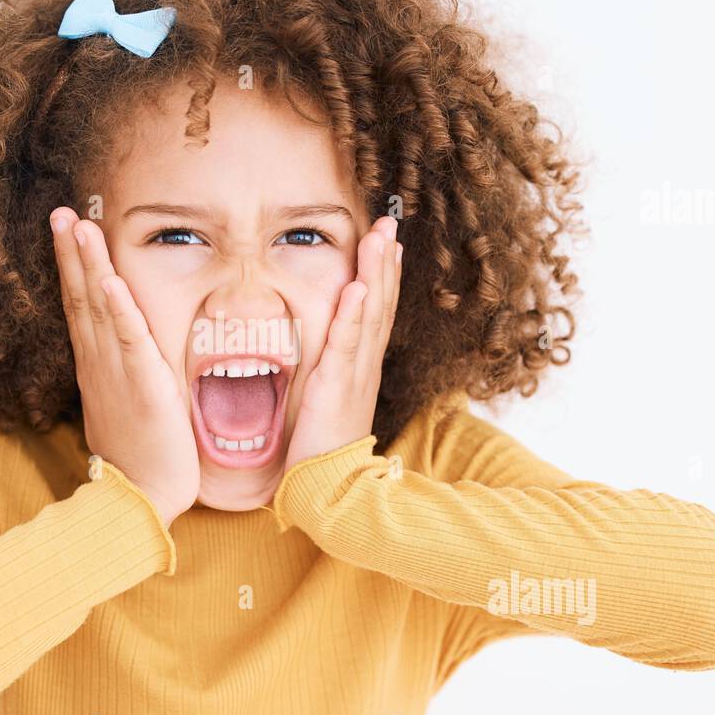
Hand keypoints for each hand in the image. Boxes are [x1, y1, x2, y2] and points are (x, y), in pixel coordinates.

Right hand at [50, 206, 200, 527]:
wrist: (140, 500)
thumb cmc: (138, 458)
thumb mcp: (122, 407)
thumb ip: (119, 377)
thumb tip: (120, 358)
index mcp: (96, 366)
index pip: (81, 306)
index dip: (73, 267)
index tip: (68, 229)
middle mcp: (98, 363)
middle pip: (80, 297)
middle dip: (71, 253)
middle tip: (60, 212)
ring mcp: (116, 373)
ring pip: (98, 308)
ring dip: (89, 266)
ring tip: (79, 226)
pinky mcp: (143, 386)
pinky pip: (129, 340)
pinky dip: (119, 308)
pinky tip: (110, 280)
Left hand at [283, 215, 402, 473]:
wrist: (333, 491)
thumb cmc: (325, 454)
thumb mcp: (331, 407)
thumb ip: (332, 378)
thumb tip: (327, 360)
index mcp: (362, 369)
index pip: (377, 313)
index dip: (384, 276)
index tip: (389, 243)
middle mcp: (364, 366)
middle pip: (380, 304)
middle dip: (385, 262)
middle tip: (390, 223)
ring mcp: (354, 375)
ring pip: (368, 315)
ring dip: (375, 274)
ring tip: (380, 238)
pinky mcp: (336, 387)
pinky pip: (346, 344)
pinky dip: (353, 313)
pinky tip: (358, 286)